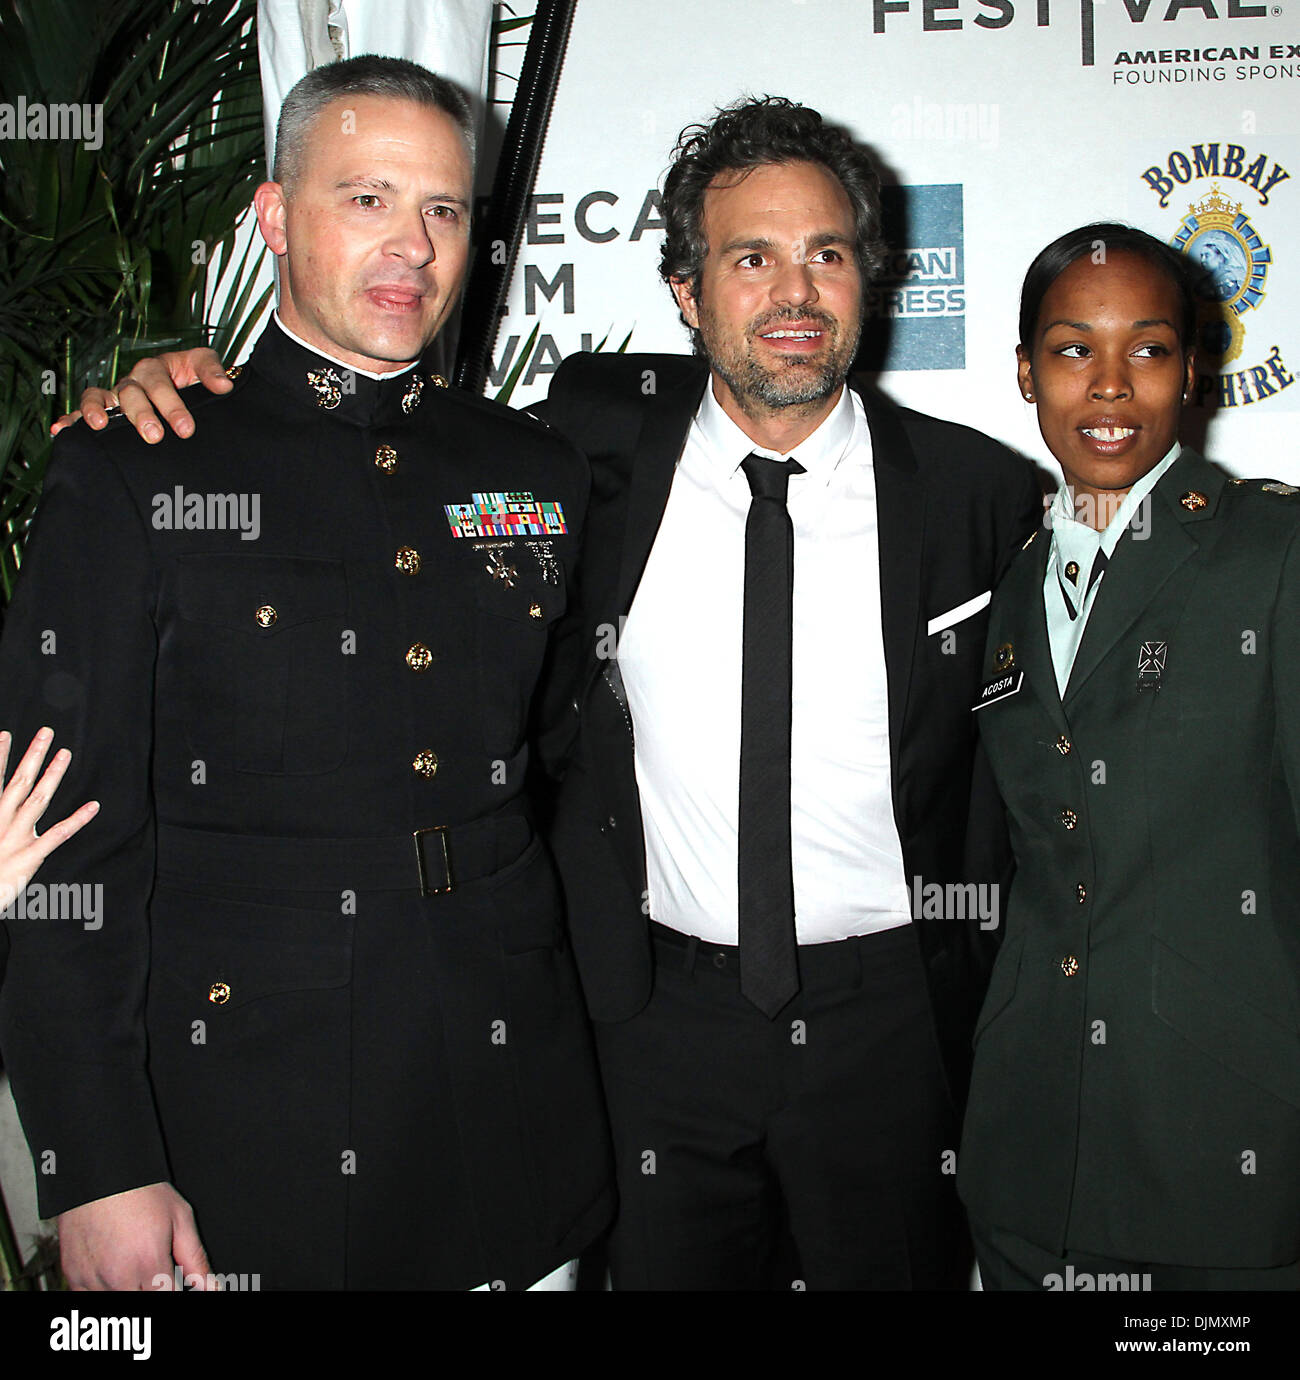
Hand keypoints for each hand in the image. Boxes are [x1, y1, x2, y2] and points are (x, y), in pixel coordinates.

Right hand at [0, 728, 98, 909]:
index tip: (4, 735)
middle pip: (17, 783)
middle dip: (32, 756)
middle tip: (46, 732)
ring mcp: (14, 841)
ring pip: (37, 801)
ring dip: (53, 775)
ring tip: (66, 753)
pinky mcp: (28, 859)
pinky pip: (57, 836)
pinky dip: (76, 820)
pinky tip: (93, 807)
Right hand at [51, 348, 228, 441]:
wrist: (188, 390)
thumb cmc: (193, 379)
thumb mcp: (203, 367)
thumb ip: (213, 372)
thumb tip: (224, 386)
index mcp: (156, 369)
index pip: (159, 383)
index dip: (171, 405)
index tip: (185, 429)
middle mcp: (132, 381)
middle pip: (131, 393)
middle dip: (142, 415)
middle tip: (155, 436)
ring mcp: (115, 395)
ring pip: (99, 396)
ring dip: (96, 410)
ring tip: (100, 425)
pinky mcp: (104, 410)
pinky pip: (81, 411)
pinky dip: (70, 419)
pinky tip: (61, 430)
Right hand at [57, 1182, 214, 1289]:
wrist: (101, 1174)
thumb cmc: (140, 1191)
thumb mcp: (179, 1217)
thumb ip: (195, 1259)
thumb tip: (211, 1286)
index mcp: (149, 1263)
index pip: (166, 1300)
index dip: (172, 1291)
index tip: (171, 1282)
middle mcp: (119, 1277)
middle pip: (141, 1304)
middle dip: (151, 1290)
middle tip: (153, 1270)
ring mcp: (93, 1279)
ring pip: (116, 1303)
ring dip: (128, 1290)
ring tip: (132, 1264)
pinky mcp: (73, 1276)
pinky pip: (89, 1299)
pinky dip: (103, 1290)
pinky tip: (113, 1271)